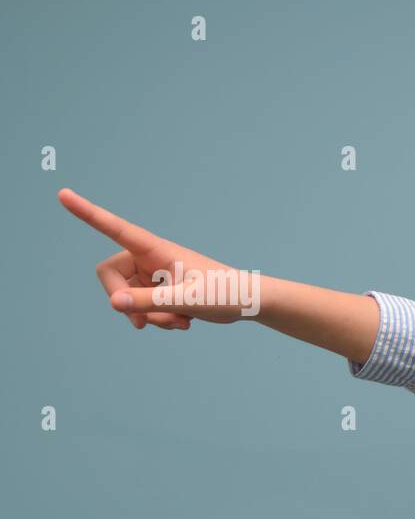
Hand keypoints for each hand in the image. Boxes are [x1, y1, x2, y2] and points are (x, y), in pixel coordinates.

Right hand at [58, 188, 256, 329]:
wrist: (248, 302)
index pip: (115, 227)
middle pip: (110, 276)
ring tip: (180, 322)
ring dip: (149, 316)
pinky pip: (142, 308)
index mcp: (155, 248)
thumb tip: (114, 304)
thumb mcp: (189, 300)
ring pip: (127, 298)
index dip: (87, 213)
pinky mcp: (160, 291)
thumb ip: (152, 303)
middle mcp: (150, 258)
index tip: (62, 194)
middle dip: (124, 303)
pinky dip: (158, 320)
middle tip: (144, 322)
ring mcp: (153, 276)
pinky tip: (182, 324)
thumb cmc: (225, 293)